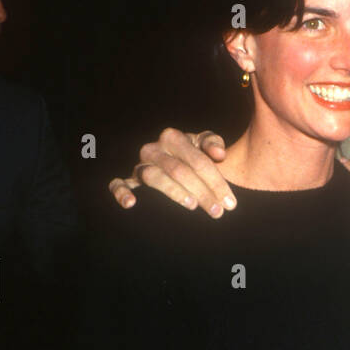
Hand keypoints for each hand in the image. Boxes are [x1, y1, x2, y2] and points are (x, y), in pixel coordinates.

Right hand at [108, 129, 236, 216]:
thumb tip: (219, 154)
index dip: (216, 182)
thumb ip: (213, 144)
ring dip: (175, 193)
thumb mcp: (204, 146)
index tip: (230, 203)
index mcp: (172, 137)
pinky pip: (119, 184)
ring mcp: (140, 165)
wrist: (176, 162)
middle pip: (179, 171)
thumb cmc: (193, 156)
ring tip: (193, 206)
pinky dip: (121, 192)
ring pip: (155, 177)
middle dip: (202, 192)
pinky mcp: (130, 180)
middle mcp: (153, 149)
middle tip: (218, 212)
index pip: (198, 161)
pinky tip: (130, 203)